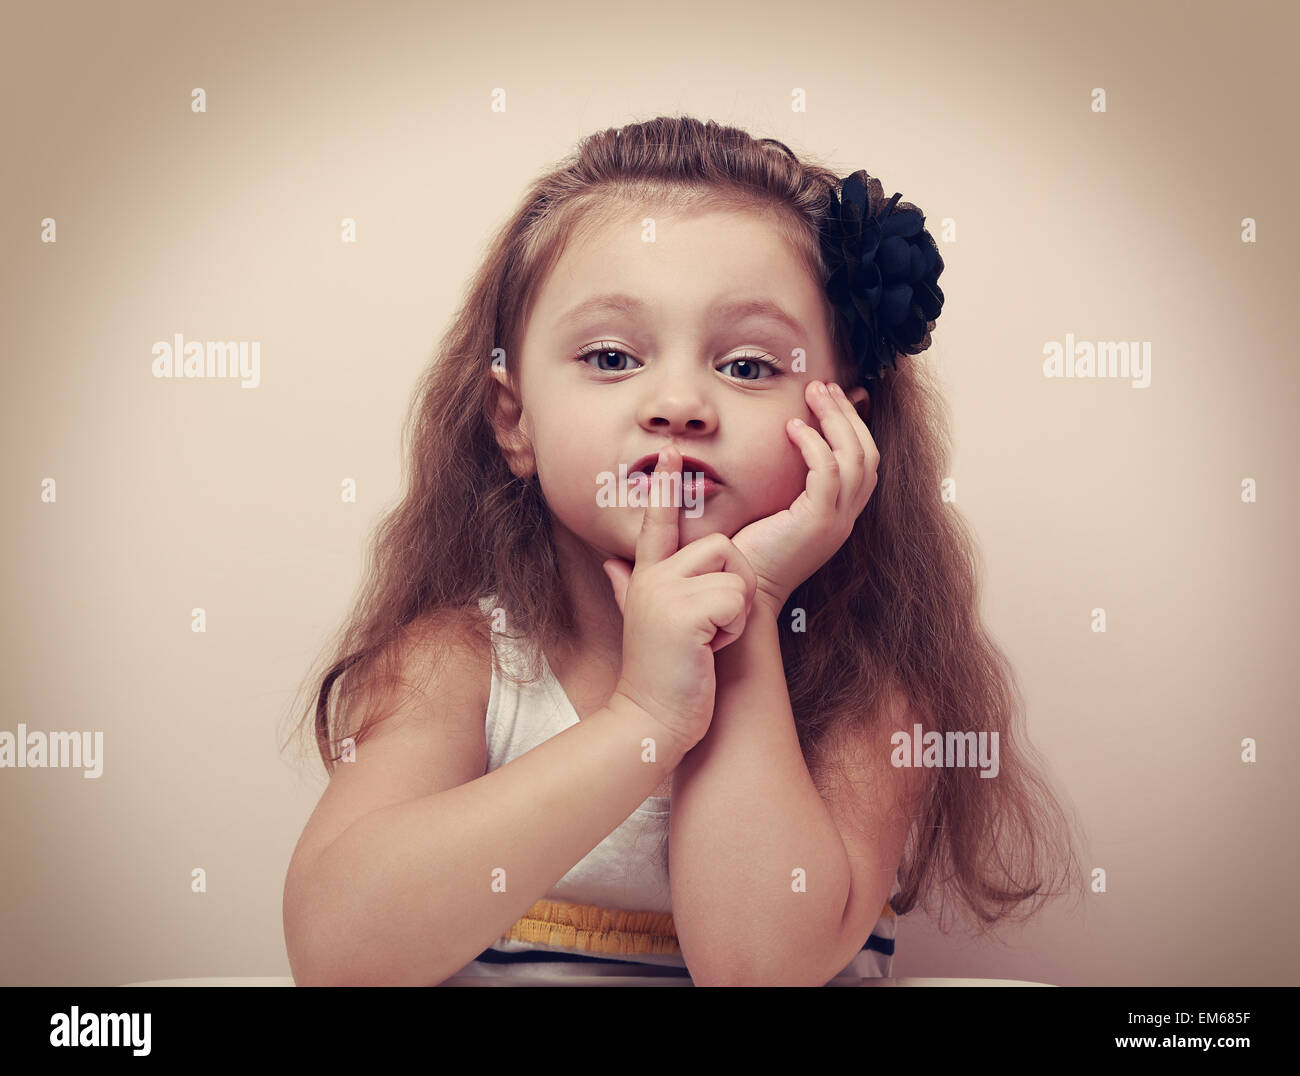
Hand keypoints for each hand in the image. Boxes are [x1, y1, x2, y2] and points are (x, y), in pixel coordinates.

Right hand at [602, 445, 757, 753]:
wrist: (651, 720)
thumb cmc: (660, 675)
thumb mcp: (640, 621)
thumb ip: (625, 587)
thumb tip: (610, 564)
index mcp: (647, 576)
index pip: (658, 523)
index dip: (665, 488)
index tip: (670, 453)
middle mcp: (654, 577)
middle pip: (721, 545)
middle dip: (732, 585)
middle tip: (711, 627)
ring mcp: (667, 593)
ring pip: (733, 571)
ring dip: (733, 610)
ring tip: (708, 639)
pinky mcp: (686, 613)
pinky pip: (735, 601)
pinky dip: (732, 631)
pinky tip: (708, 651)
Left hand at [730, 379, 878, 615]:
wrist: (742, 595)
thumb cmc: (745, 556)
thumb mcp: (770, 512)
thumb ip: (781, 485)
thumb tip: (770, 451)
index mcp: (837, 516)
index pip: (863, 463)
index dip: (852, 427)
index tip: (829, 399)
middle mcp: (844, 519)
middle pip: (867, 454)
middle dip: (848, 415)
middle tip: (823, 386)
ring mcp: (835, 522)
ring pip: (855, 457)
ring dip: (836, 419)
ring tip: (814, 393)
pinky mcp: (817, 523)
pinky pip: (829, 472)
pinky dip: (814, 444)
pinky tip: (792, 428)